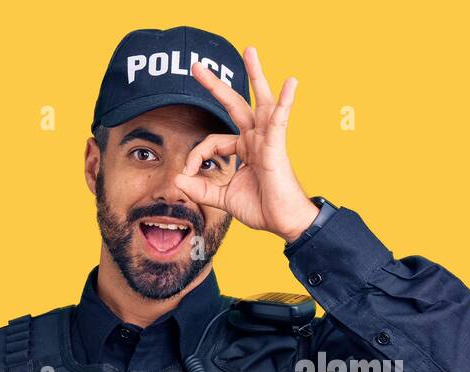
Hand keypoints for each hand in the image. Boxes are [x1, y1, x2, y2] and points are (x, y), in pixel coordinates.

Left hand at [174, 46, 319, 242]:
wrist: (284, 223)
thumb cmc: (263, 208)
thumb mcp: (224, 199)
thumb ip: (202, 189)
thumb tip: (178, 180)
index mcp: (244, 149)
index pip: (212, 142)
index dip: (196, 156)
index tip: (187, 173)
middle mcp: (255, 140)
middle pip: (235, 105)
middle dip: (215, 86)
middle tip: (196, 67)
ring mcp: (267, 140)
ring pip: (260, 101)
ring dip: (255, 75)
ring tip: (249, 51)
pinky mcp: (276, 147)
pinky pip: (279, 120)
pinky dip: (285, 101)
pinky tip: (291, 83)